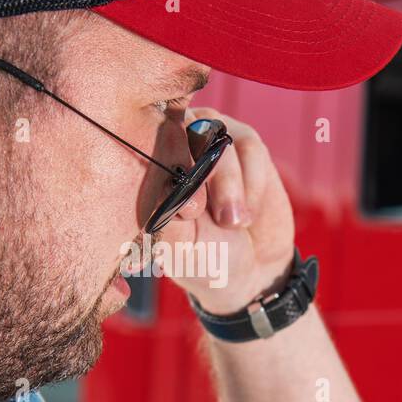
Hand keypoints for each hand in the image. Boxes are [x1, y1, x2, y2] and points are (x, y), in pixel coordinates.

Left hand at [155, 107, 295, 314]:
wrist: (251, 271)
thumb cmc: (204, 260)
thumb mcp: (181, 248)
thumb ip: (170, 217)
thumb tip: (166, 187)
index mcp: (149, 169)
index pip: (149, 140)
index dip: (172, 163)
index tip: (190, 208)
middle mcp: (177, 146)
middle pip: (188, 131)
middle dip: (209, 176)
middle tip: (223, 221)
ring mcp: (212, 143)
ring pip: (221, 138)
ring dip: (232, 184)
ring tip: (234, 223)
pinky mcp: (246, 148)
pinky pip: (250, 148)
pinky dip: (253, 184)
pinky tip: (249, 213)